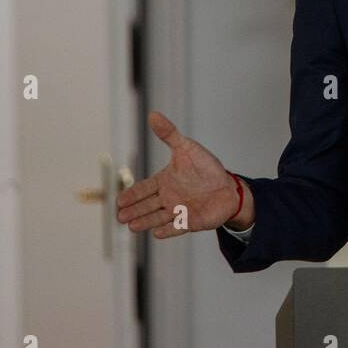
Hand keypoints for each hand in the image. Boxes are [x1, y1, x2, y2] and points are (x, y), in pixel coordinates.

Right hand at [115, 111, 250, 238]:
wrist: (228, 188)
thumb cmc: (206, 168)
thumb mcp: (186, 148)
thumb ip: (169, 134)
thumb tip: (153, 114)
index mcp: (164, 182)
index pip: (143, 189)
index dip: (131, 195)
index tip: (119, 201)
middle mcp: (168, 198)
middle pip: (146, 206)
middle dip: (133, 211)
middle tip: (120, 217)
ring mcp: (178, 211)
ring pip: (158, 218)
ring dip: (146, 222)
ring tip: (132, 226)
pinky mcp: (191, 222)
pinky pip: (177, 227)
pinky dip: (168, 230)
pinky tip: (157, 233)